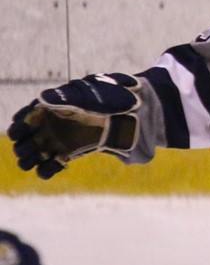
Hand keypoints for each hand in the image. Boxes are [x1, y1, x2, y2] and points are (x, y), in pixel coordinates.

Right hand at [9, 73, 143, 178]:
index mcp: (52, 106)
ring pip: (36, 152)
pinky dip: (46, 170)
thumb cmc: (111, 97)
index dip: (21, 124)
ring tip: (29, 163)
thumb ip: (68, 97)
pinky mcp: (70, 152)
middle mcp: (52, 123)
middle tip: (25, 149)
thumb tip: (44, 97)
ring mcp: (60, 139)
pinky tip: (46, 171)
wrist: (134, 112)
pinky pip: (52, 164)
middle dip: (22, 144)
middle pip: (27, 137)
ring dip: (29, 159)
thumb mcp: (90, 93)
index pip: (28, 116)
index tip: (19, 130)